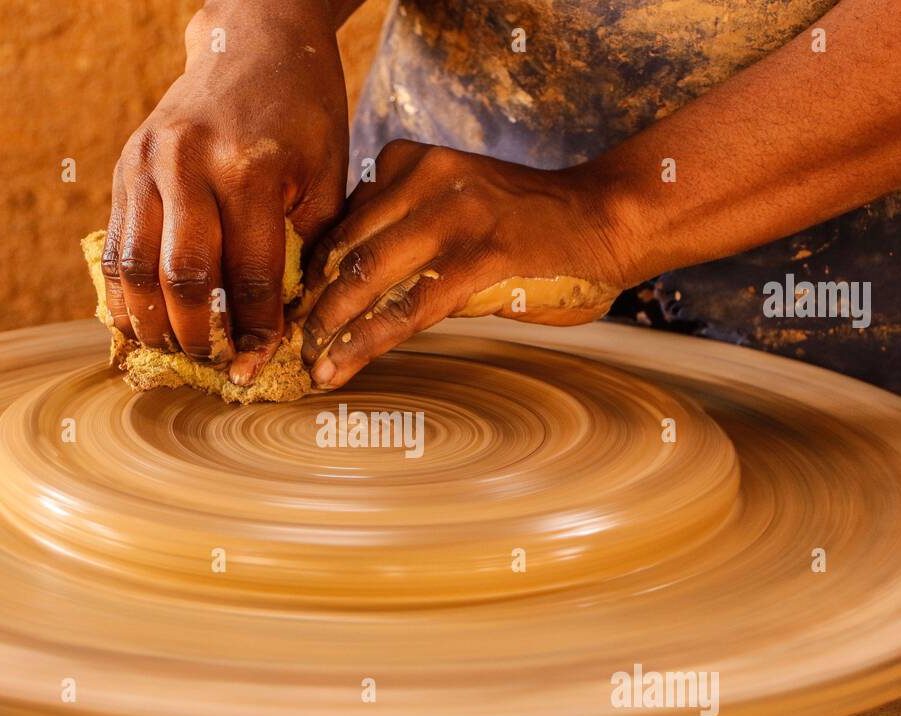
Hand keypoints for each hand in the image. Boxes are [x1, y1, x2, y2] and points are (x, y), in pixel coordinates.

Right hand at [103, 0, 348, 385]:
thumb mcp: (326, 175)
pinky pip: (114, 246)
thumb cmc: (302, 115)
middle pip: (183, 278)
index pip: (249, 274)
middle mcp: (188, 164)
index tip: (262, 362)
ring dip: (152, 324)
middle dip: (200, 335)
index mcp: (249, 168)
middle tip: (217, 365)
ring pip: (135, 268)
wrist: (254, 42)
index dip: (256, 329)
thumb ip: (307, 249)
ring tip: (176, 353)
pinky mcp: (123, 168)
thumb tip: (289, 326)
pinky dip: (124, 294)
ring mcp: (146, 164)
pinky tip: (143, 323)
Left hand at [293, 140, 630, 389]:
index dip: (310, 270)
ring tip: (312, 364)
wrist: (607, 219)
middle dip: (312, 303)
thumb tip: (345, 272)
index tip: (294, 308)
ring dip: (330, 329)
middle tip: (293, 344)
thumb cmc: (529, 223)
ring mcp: (452, 217)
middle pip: (344, 248)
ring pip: (365, 278)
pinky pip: (404, 309)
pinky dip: (364, 343)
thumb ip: (404, 223)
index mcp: (411, 162)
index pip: (341, 221)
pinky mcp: (477, 260)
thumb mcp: (454, 201)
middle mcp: (425, 179)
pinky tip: (341, 368)